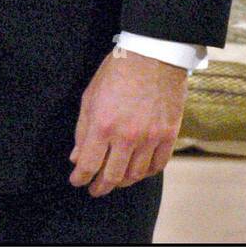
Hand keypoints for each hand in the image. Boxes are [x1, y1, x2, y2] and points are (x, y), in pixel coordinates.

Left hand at [69, 49, 185, 194]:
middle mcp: (127, 136)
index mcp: (103, 125)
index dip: (80, 178)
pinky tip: (138, 172)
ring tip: (114, 181)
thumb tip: (76, 157)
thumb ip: (82, 129)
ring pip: (135, 174)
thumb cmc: (117, 72)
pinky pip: (157, 165)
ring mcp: (151, 138)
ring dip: (122, 182)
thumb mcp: (90, 96)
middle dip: (100, 187)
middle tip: (95, 190)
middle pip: (113, 176)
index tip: (77, 182)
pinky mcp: (169, 136)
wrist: (153, 57)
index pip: (89, 164)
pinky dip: (146, 173)